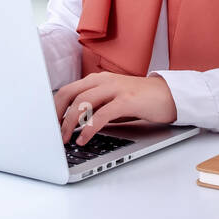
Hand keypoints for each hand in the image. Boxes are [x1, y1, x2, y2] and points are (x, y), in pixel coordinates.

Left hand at [53, 72, 177, 144]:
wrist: (171, 95)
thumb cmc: (141, 101)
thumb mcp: (114, 100)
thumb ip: (96, 106)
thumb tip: (73, 124)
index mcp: (98, 79)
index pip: (68, 90)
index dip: (54, 107)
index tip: (48, 124)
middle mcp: (104, 80)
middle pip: (70, 93)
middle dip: (57, 114)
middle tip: (51, 132)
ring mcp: (116, 88)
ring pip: (82, 103)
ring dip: (70, 123)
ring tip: (65, 139)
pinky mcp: (127, 100)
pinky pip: (102, 114)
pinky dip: (89, 128)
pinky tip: (83, 138)